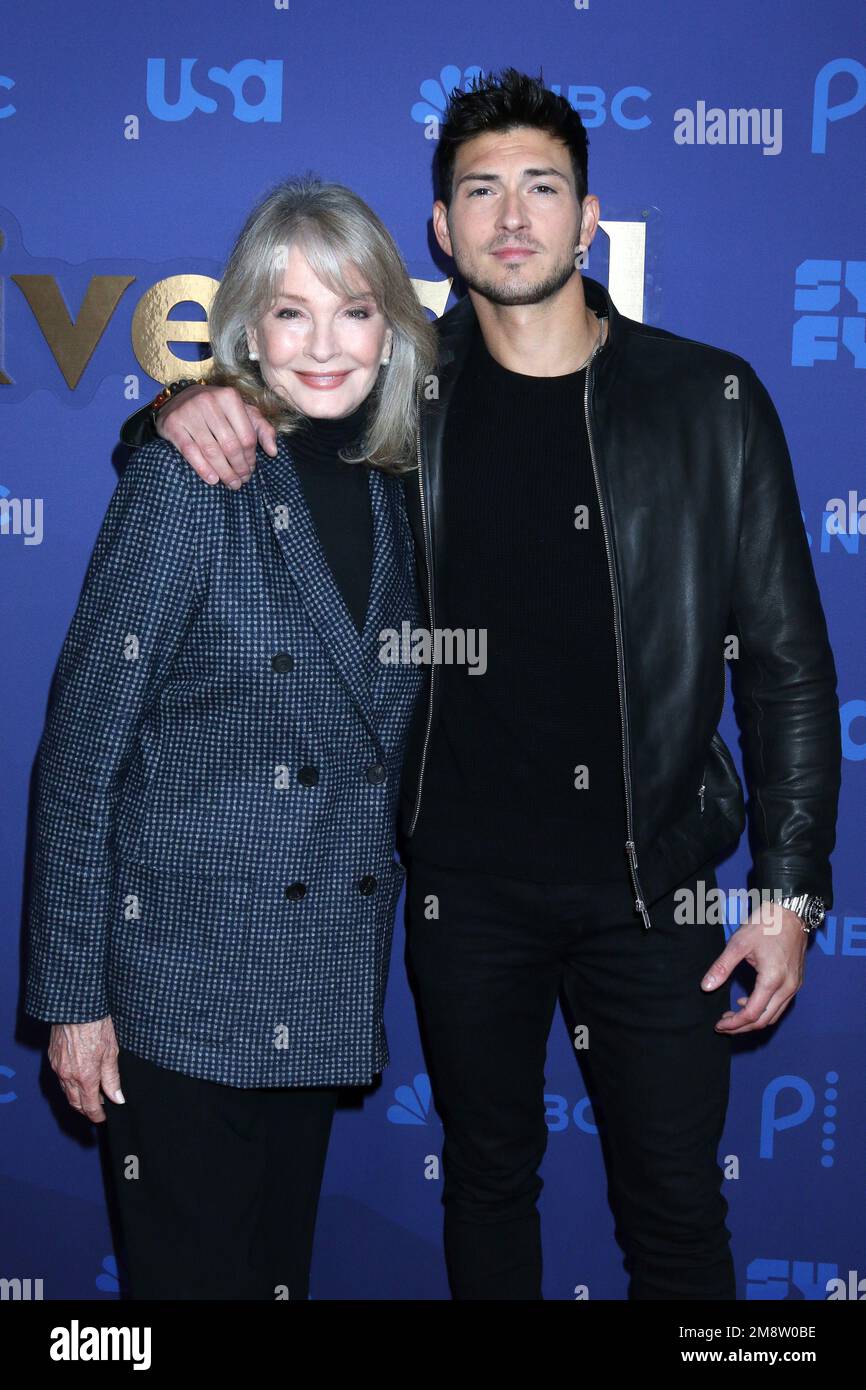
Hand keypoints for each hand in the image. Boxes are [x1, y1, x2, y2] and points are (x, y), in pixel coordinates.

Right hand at [48, 1017, 123, 1122]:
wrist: (76, 1006)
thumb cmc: (97, 1025)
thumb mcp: (111, 1052)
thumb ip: (113, 1078)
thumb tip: (118, 1099)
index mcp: (85, 1077)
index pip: (90, 1107)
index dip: (97, 1115)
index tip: (104, 1117)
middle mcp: (68, 1076)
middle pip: (75, 1103)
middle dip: (86, 1109)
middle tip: (98, 1109)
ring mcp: (58, 1067)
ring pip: (66, 1092)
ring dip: (77, 1097)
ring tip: (90, 1094)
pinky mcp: (52, 1058)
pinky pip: (60, 1078)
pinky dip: (69, 1084)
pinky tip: (78, 1078)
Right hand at [156, 384, 277, 487]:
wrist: (177, 399)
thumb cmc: (217, 409)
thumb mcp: (242, 412)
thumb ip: (262, 429)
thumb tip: (273, 452)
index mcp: (229, 397)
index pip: (246, 436)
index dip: (251, 457)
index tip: (250, 470)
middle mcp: (209, 402)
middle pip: (230, 445)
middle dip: (239, 468)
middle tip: (241, 481)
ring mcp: (189, 413)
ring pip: (211, 451)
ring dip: (224, 472)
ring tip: (231, 484)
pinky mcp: (173, 425)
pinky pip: (191, 452)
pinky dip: (203, 469)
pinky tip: (213, 480)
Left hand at [701, 906, 807, 1033]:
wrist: (791, 912)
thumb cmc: (765, 924)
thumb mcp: (739, 944)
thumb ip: (722, 967)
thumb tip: (706, 987)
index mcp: (773, 980)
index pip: (752, 1014)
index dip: (734, 1023)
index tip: (719, 1025)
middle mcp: (787, 988)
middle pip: (764, 1020)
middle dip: (742, 1027)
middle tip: (723, 1025)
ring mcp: (794, 986)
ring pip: (774, 1015)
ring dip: (753, 1021)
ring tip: (733, 1017)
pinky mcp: (796, 982)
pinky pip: (780, 1005)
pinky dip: (764, 1011)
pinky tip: (748, 1002)